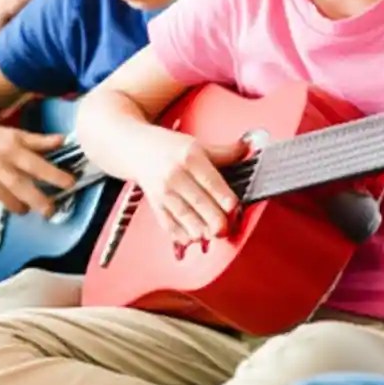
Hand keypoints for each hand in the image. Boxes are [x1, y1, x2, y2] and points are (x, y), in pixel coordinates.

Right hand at [0, 117, 72, 215]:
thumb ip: (38, 141)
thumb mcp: (14, 134)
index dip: (54, 175)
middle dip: (37, 200)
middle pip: (19, 186)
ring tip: (24, 207)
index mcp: (9, 148)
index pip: (35, 164)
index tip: (70, 183)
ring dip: (16, 206)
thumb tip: (63, 140)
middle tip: (50, 211)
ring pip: (2, 198)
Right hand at [135, 128, 244, 245]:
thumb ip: (224, 152)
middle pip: (198, 201)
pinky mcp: (155, 205)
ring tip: (210, 237)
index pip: (209, 180)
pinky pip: (168, 224)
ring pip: (183, 216)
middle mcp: (175, 175)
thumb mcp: (197, 145)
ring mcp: (163, 192)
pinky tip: (191, 239)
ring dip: (198, 230)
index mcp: (189, 157)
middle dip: (213, 219)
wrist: (135, 149)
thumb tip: (248, 150)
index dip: (222, 196)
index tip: (232, 207)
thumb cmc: (169, 148)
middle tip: (224, 229)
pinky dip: (180, 235)